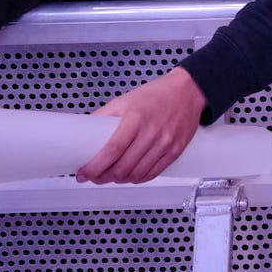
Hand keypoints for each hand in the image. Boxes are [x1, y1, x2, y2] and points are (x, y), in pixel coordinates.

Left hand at [76, 67, 206, 183]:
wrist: (188, 91)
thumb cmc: (156, 94)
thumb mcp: (124, 99)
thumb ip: (104, 116)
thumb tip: (83, 132)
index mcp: (135, 118)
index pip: (112, 150)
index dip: (95, 167)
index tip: (83, 173)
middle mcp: (152, 133)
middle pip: (123, 167)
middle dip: (103, 177)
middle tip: (94, 176)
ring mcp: (165, 144)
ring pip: (136, 175)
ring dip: (119, 180)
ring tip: (111, 176)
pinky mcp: (175, 152)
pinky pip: (153, 174)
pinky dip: (138, 179)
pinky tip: (130, 176)